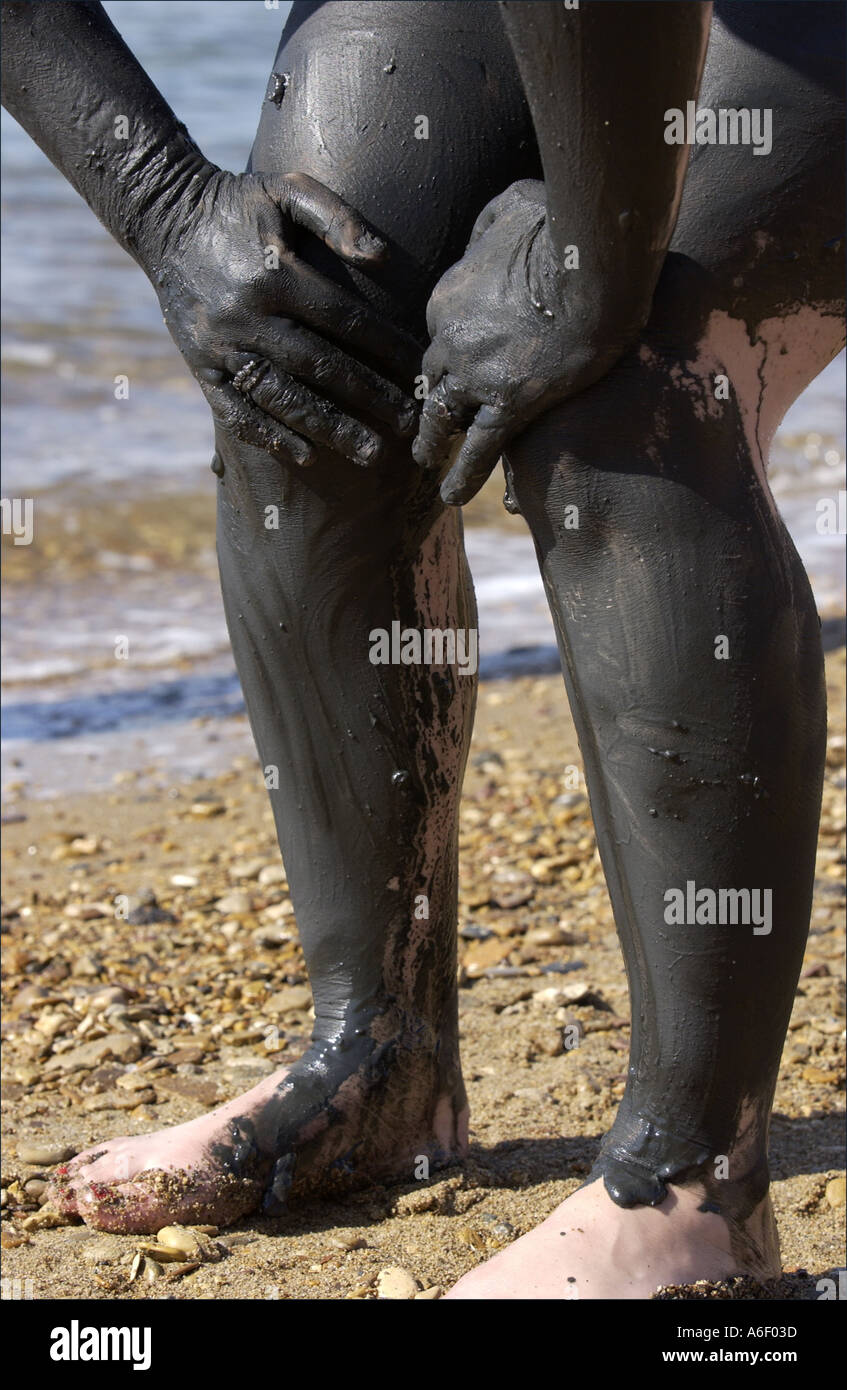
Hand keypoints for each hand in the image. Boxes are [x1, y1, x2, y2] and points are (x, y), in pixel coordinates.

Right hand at [150, 168, 421, 465]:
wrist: (163, 215)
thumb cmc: (237, 203)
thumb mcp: (286, 189)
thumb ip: (336, 217)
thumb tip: (381, 259)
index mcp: (275, 275)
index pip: (345, 320)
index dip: (386, 349)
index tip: (420, 373)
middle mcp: (248, 315)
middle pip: (320, 367)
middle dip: (369, 399)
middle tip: (408, 426)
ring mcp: (221, 344)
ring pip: (282, 396)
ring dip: (328, 428)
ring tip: (368, 453)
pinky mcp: (200, 364)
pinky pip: (233, 409)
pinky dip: (268, 434)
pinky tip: (304, 454)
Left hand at [412, 180, 622, 504]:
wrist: (593, 268)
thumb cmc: (562, 226)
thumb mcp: (515, 205)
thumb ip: (492, 222)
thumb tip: (489, 231)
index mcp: (448, 297)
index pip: (442, 332)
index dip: (455, 348)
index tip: (463, 361)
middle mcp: (452, 341)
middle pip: (435, 378)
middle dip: (431, 400)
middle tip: (425, 424)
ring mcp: (477, 377)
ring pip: (444, 418)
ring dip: (433, 442)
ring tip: (427, 463)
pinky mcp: (509, 404)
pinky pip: (479, 449)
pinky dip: (463, 475)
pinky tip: (450, 496)